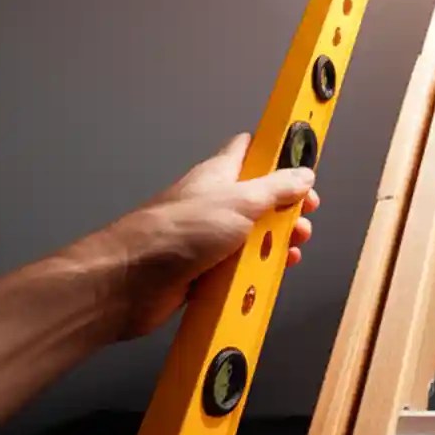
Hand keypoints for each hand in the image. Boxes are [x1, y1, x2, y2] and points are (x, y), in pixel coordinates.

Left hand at [98, 133, 320, 338]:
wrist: (128, 283)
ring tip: (289, 252)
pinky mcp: (205, 272)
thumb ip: (276, 188)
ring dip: (276, 245)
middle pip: (263, 200)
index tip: (306, 165)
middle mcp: (216, 204)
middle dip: (288, 211)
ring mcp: (210, 239)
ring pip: (255, 238)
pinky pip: (240, 270)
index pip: (252, 150)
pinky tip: (267, 279)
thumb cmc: (179, 232)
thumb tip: (304, 174)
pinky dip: (256, 275)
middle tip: (303, 222)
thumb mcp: (240, 202)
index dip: (280, 154)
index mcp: (221, 176)